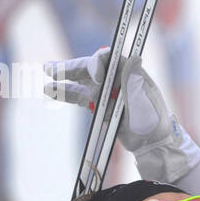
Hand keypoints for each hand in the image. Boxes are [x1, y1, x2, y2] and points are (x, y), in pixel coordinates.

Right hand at [44, 48, 199, 182]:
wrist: (152, 143)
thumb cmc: (154, 120)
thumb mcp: (146, 101)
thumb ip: (135, 82)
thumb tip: (135, 58)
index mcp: (129, 72)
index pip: (108, 59)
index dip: (97, 64)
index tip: (97, 80)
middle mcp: (115, 78)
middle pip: (89, 68)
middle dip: (70, 68)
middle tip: (50, 69)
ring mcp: (105, 91)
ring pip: (80, 82)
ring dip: (63, 80)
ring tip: (45, 77)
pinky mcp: (99, 105)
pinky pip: (79, 97)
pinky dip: (66, 94)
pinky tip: (50, 92)